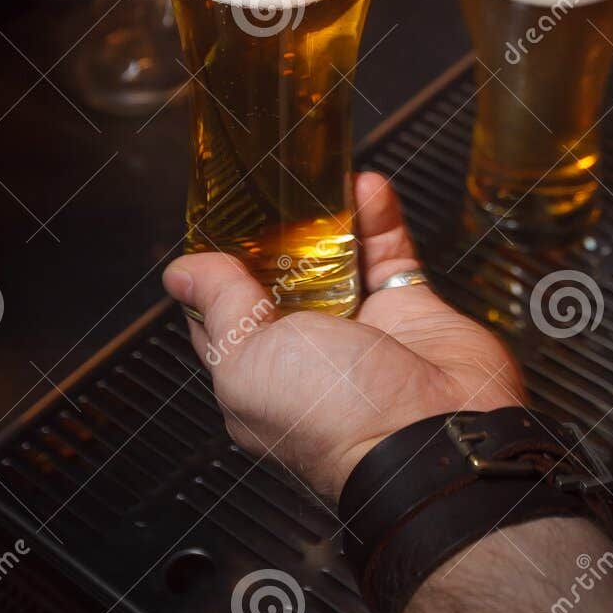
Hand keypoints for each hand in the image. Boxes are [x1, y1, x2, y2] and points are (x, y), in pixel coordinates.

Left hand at [162, 171, 524, 499]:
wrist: (430, 434)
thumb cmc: (334, 417)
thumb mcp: (248, 360)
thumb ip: (220, 307)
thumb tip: (181, 273)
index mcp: (257, 374)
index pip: (224, 313)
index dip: (216, 268)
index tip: (218, 218)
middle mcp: (307, 353)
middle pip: (283, 278)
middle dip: (279, 233)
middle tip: (273, 185)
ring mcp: (360, 328)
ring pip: (337, 258)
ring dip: (329, 217)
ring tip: (320, 178)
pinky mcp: (408, 309)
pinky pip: (388, 252)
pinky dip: (378, 217)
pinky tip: (366, 189)